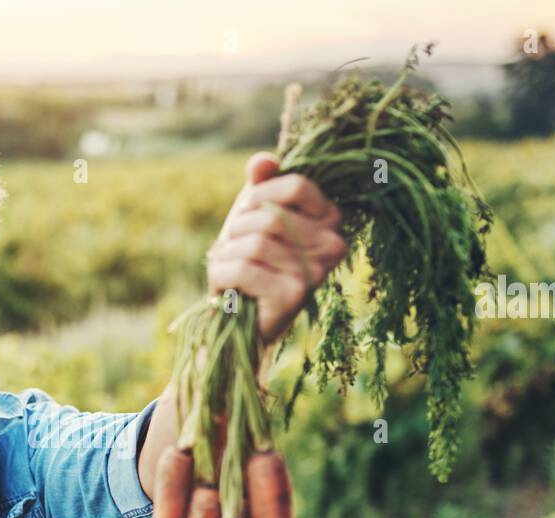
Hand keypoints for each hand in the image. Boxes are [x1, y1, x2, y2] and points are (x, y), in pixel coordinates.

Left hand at [207, 152, 347, 344]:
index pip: (296, 185)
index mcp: (331, 220)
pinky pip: (243, 269)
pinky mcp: (294, 297)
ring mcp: (317, 273)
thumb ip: (261, 184)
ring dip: (228, 252)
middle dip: (238, 228)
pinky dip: (221, 274)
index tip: (246, 212)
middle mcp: (333, 246)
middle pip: (271, 215)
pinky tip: (226, 287)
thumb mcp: (255, 214)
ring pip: (254, 242)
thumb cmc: (251, 261)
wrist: (242, 319)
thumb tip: (263, 161)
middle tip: (235, 248)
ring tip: (232, 267)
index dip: (260, 193)